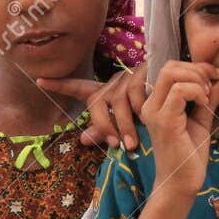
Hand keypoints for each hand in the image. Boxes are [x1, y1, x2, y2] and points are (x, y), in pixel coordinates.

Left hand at [40, 65, 160, 149]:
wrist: (179, 90)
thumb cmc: (149, 110)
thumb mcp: (125, 122)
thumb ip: (104, 130)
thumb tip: (82, 141)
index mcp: (106, 92)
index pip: (80, 88)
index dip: (60, 84)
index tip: (39, 81)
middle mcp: (113, 82)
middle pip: (97, 103)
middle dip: (105, 126)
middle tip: (116, 146)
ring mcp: (127, 76)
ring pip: (117, 102)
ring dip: (124, 125)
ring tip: (132, 144)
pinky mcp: (144, 72)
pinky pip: (136, 94)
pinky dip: (140, 110)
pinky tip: (147, 119)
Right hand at [142, 60, 218, 200]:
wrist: (181, 182)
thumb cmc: (189, 155)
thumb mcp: (201, 119)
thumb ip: (208, 98)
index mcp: (157, 102)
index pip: (172, 68)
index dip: (197, 67)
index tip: (216, 77)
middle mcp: (151, 104)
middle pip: (170, 66)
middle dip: (197, 69)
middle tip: (212, 85)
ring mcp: (155, 111)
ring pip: (172, 73)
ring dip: (197, 79)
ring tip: (207, 97)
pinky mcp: (164, 120)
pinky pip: (180, 91)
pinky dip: (197, 92)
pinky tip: (204, 105)